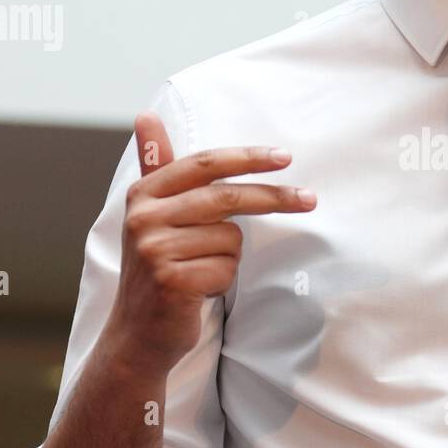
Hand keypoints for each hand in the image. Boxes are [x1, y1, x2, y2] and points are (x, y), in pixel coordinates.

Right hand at [106, 112, 316, 372]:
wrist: (137, 333)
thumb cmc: (158, 267)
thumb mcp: (152, 214)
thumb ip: (156, 166)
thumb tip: (146, 114)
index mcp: (144, 194)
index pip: (205, 163)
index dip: (247, 157)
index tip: (285, 157)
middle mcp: (144, 218)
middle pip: (227, 196)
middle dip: (274, 197)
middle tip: (310, 199)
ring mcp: (155, 250)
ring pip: (231, 239)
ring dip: (229, 258)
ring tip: (202, 270)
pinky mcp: (171, 280)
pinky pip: (226, 269)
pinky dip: (222, 280)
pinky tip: (199, 290)